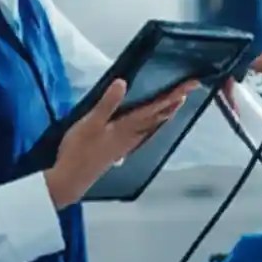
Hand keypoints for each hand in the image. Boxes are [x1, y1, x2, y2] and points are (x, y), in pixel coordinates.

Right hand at [45, 79, 198, 207]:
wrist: (71, 180)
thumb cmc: (79, 150)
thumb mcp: (90, 123)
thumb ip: (107, 103)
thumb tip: (123, 82)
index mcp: (127, 127)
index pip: (155, 107)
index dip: (173, 95)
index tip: (190, 85)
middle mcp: (133, 136)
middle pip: (158, 116)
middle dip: (174, 101)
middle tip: (190, 89)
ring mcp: (127, 144)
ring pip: (153, 126)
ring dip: (165, 113)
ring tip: (177, 104)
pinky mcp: (120, 150)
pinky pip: (144, 133)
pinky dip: (153, 125)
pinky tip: (150, 127)